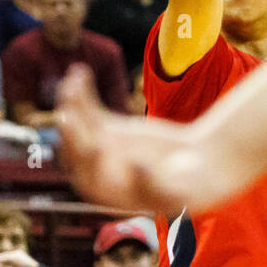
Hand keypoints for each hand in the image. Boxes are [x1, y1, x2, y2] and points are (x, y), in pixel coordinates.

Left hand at [56, 64, 236, 212]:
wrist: (197, 168)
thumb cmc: (191, 186)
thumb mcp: (179, 190)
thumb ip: (155, 181)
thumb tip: (136, 165)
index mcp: (112, 195)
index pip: (91, 181)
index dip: (93, 165)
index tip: (99, 146)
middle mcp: (97, 172)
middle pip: (77, 154)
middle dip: (73, 134)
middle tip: (68, 114)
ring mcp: (100, 147)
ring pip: (77, 127)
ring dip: (72, 105)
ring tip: (72, 84)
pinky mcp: (106, 129)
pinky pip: (88, 110)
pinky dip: (82, 92)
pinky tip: (80, 72)